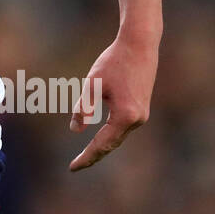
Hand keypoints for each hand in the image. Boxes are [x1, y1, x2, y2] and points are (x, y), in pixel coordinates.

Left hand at [68, 32, 158, 170]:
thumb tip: (75, 129)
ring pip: (118, 137)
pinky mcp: (142, 109)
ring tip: (86, 156)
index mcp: (125, 116)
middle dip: (93, 155)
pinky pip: (122, 128)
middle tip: (75, 166)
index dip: (86, 157)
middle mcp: (137, 120)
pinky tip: (100, 138)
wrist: (139, 45)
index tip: (72, 168)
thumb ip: (84, 107)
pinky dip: (110, 135)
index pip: (101, 144)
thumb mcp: (93, 84)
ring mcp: (143, 115)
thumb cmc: (113, 61)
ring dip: (102, 146)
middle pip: (111, 145)